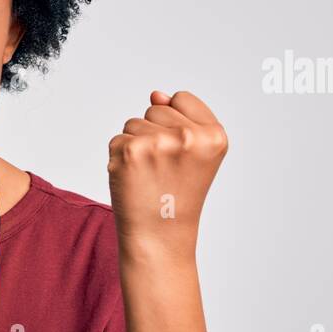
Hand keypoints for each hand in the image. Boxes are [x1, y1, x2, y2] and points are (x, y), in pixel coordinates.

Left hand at [107, 90, 227, 259]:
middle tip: (163, 170)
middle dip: (155, 134)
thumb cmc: (177, 196)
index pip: (182, 99)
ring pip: (134, 122)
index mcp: (214, 135)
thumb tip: (156, 95)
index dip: (175, 124)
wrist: (160, 236)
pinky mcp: (130, 151)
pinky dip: (120, 158)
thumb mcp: (195, 154)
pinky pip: (117, 139)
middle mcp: (189, 136)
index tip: (180, 154)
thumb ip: (180, 118)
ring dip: (136, 145)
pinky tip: (134, 179)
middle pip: (156, 109)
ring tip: (149, 175)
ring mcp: (158, 142)